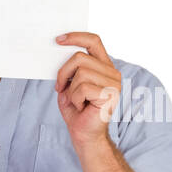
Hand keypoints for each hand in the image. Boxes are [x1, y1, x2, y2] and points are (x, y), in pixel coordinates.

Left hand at [55, 32, 121, 146]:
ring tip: (76, 101)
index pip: (93, 41)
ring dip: (70, 89)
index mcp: (103, 66)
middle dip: (63, 72)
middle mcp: (111, 72)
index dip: (76, 37)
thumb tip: (59, 52)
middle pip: (80, 57)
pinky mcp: (110, 94)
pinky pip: (82, 88)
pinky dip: (75, 98)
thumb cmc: (76, 110)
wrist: (84, 134)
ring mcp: (113, 83)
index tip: (58, 39)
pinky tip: (81, 107)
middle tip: (59, 87)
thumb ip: (69, 69)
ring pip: (80, 73)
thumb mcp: (68, 85)